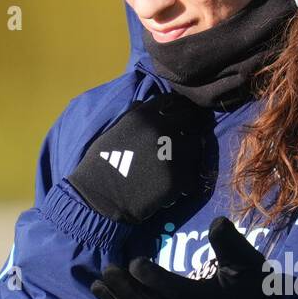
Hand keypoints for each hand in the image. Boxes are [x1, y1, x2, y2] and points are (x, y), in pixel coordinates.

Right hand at [66, 93, 211, 224]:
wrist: (100, 198)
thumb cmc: (101, 164)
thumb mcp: (114, 131)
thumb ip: (133, 116)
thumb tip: (144, 103)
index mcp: (144, 116)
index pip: (171, 100)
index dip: (175, 107)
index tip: (176, 115)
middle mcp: (162, 130)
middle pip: (189, 118)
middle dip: (186, 126)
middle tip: (181, 140)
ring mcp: (173, 153)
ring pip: (196, 145)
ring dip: (189, 153)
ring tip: (178, 164)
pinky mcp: (179, 178)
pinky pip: (193, 175)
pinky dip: (186, 181)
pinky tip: (174, 185)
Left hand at [91, 216, 268, 298]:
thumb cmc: (251, 280)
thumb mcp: (248, 259)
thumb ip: (231, 242)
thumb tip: (216, 223)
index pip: (179, 294)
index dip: (155, 280)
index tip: (135, 262)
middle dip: (129, 292)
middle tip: (107, 271)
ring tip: (96, 286)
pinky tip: (108, 297)